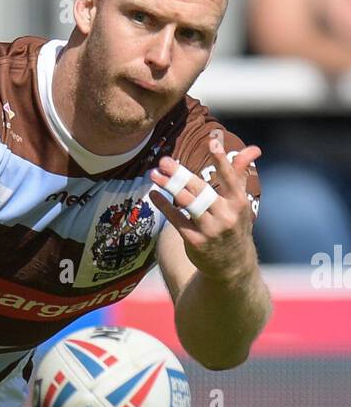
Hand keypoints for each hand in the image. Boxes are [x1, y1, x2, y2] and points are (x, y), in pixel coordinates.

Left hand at [149, 139, 260, 283]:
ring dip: (169, 187)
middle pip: (201, 189)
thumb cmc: (234, 226)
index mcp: (239, 203)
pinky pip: (176, 220)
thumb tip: (252, 149)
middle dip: (180, 174)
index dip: (221, 160)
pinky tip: (154, 195)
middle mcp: (226, 216)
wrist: (232, 265)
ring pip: (187, 203)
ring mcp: (210, 229)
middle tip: (164, 160)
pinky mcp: (195, 241)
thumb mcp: (240, 202)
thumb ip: (240, 174)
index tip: (212, 141)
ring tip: (154, 174)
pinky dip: (164, 206)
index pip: (230, 177)